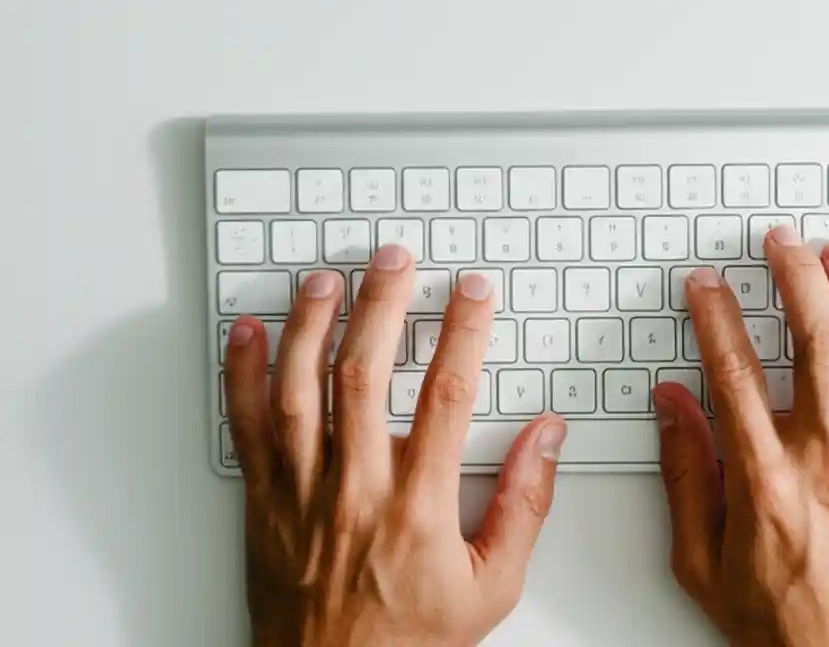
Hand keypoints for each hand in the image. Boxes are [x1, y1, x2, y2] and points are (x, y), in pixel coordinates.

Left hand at [223, 245, 565, 646]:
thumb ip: (525, 505)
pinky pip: (246, 429)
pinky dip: (242, 376)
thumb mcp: (493, 585)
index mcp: (419, 507)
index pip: (446, 397)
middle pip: (365, 374)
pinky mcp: (263, 504)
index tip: (473, 293)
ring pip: (300, 390)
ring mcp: (302, 494)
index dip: (464, 333)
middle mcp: (356, 489)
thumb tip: (547, 439)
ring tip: (326, 280)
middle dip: (382, 305)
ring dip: (311, 325)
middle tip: (394, 260)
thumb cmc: (410, 642)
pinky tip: (249, 334)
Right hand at [653, 226, 828, 646]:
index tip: (706, 285)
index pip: (734, 374)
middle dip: (795, 281)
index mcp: (766, 480)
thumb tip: (672, 407)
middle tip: (780, 243)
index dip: (716, 318)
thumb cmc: (781, 624)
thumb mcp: (700, 561)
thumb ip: (685, 476)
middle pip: (815, 346)